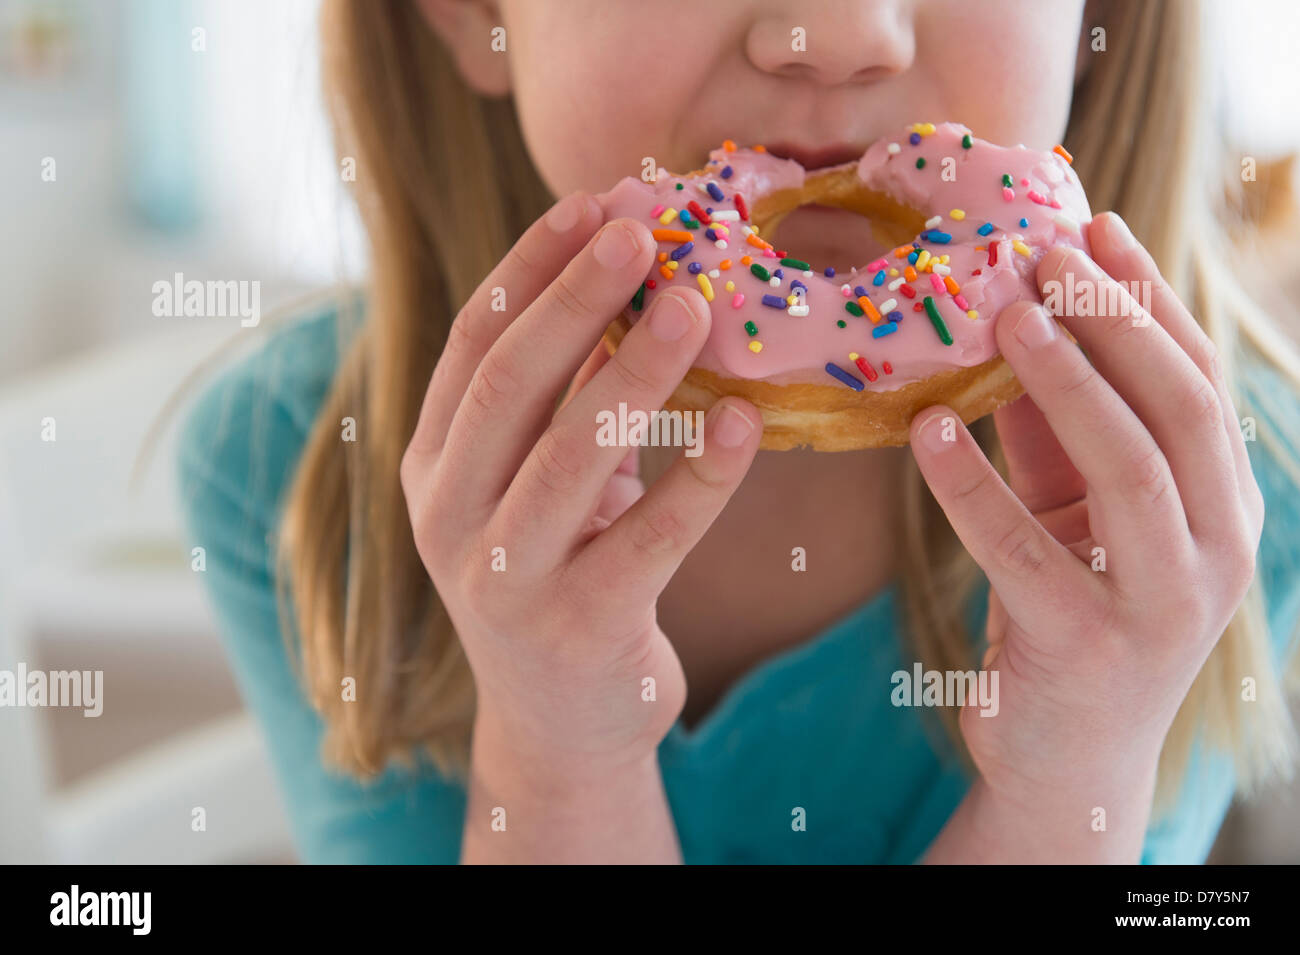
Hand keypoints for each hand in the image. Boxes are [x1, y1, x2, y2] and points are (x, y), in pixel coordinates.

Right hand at [400, 191, 762, 780]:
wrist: (557, 722)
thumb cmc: (557, 574)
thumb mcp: (538, 484)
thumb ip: (562, 400)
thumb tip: (632, 284)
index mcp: (433, 465)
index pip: (472, 345)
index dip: (530, 269)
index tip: (590, 204)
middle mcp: (449, 517)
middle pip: (510, 386)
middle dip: (577, 299)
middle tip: (643, 232)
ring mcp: (504, 578)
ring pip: (570, 455)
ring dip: (637, 371)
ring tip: (695, 304)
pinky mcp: (576, 628)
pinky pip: (648, 538)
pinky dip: (701, 477)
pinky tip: (744, 421)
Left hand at [909, 212, 1262, 857]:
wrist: (1069, 758)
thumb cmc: (1072, 617)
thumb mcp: (1076, 516)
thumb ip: (1057, 433)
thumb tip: (1014, 323)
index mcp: (1225, 506)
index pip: (1199, 381)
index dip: (1148, 301)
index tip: (1094, 228)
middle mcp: (1217, 550)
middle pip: (1181, 410)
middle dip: (1115, 321)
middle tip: (1046, 252)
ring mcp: (1162, 603)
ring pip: (1129, 467)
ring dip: (1066, 380)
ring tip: (1007, 312)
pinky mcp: (1087, 646)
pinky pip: (1023, 548)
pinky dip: (971, 483)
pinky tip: (926, 428)